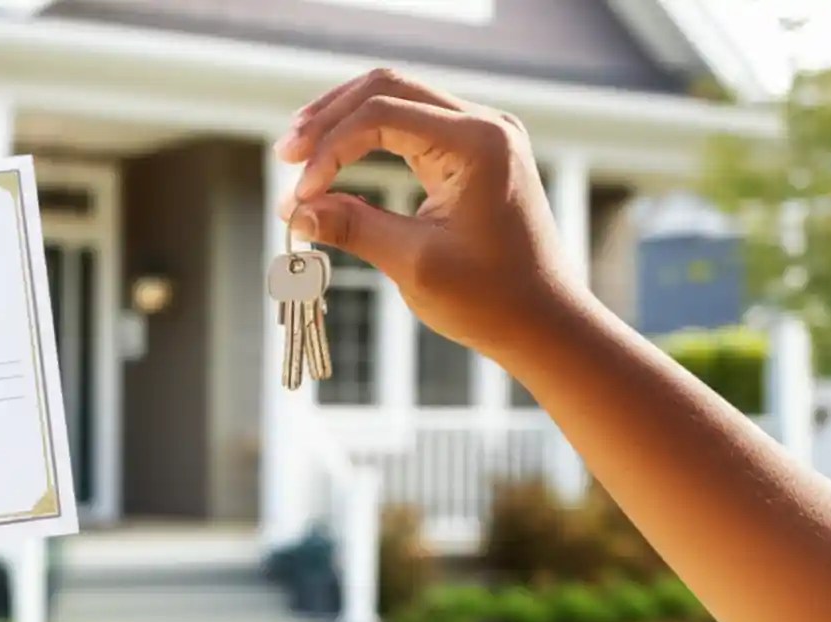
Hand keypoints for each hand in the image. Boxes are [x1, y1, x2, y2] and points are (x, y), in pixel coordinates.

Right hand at [275, 69, 580, 353]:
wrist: (545, 322)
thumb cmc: (492, 300)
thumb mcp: (415, 265)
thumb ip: (354, 228)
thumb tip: (296, 211)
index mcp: (479, 143)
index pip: (382, 116)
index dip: (330, 150)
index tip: (300, 196)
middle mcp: (485, 125)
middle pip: (387, 89)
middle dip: (330, 119)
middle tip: (286, 154)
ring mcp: (483, 135)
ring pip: (396, 99)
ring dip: (344, 122)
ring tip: (299, 152)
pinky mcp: (475, 152)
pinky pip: (412, 125)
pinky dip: (368, 137)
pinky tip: (334, 160)